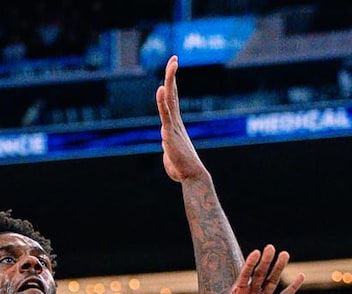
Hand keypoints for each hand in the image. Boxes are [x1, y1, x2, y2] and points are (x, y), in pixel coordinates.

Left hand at [157, 57, 208, 183]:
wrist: (191, 177)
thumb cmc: (181, 169)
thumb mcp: (170, 156)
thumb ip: (167, 149)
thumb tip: (167, 149)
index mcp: (174, 124)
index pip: (172, 99)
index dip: (172, 82)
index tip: (174, 67)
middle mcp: (175, 121)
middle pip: (172, 93)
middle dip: (172, 74)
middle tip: (175, 58)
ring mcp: (173, 126)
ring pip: (170, 99)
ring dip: (170, 80)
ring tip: (173, 64)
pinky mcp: (170, 133)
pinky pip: (165, 114)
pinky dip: (162, 101)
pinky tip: (160, 88)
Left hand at [209, 246, 304, 293]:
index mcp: (238, 291)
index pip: (245, 275)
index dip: (250, 264)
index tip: (256, 253)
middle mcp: (251, 292)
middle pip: (260, 274)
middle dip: (265, 262)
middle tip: (271, 248)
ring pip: (272, 281)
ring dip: (278, 268)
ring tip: (284, 254)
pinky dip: (292, 288)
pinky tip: (301, 276)